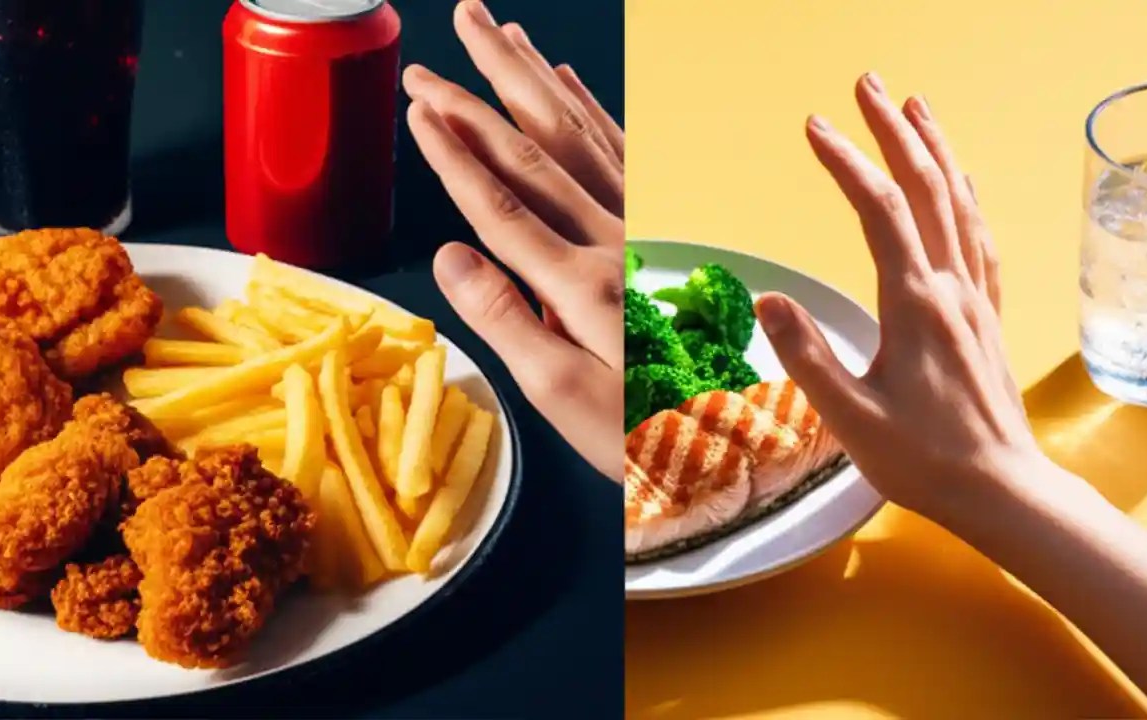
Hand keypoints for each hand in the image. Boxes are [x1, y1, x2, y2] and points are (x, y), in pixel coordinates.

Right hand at [403, 0, 623, 480]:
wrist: (729, 430)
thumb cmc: (638, 428)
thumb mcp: (563, 396)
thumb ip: (505, 321)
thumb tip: (450, 257)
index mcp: (579, 284)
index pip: (500, 205)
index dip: (454, 153)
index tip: (417, 107)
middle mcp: (611, 240)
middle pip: (534, 149)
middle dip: (480, 92)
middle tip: (442, 43)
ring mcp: (641, 226)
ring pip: (578, 132)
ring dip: (534, 78)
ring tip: (498, 32)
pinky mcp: (659, 226)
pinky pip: (622, 149)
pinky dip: (590, 108)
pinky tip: (569, 79)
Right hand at [754, 73, 1034, 525]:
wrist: (1001, 489)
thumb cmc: (924, 460)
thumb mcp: (851, 418)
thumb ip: (807, 356)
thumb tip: (767, 301)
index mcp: (915, 304)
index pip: (879, 211)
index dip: (846, 163)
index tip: (814, 128)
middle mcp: (952, 287)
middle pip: (927, 188)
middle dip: (895, 131)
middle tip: (868, 84)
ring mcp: (975, 298)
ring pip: (960, 204)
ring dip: (936, 149)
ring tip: (916, 107)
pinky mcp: (985, 315)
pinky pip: (980, 238)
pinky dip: (966, 197)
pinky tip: (960, 183)